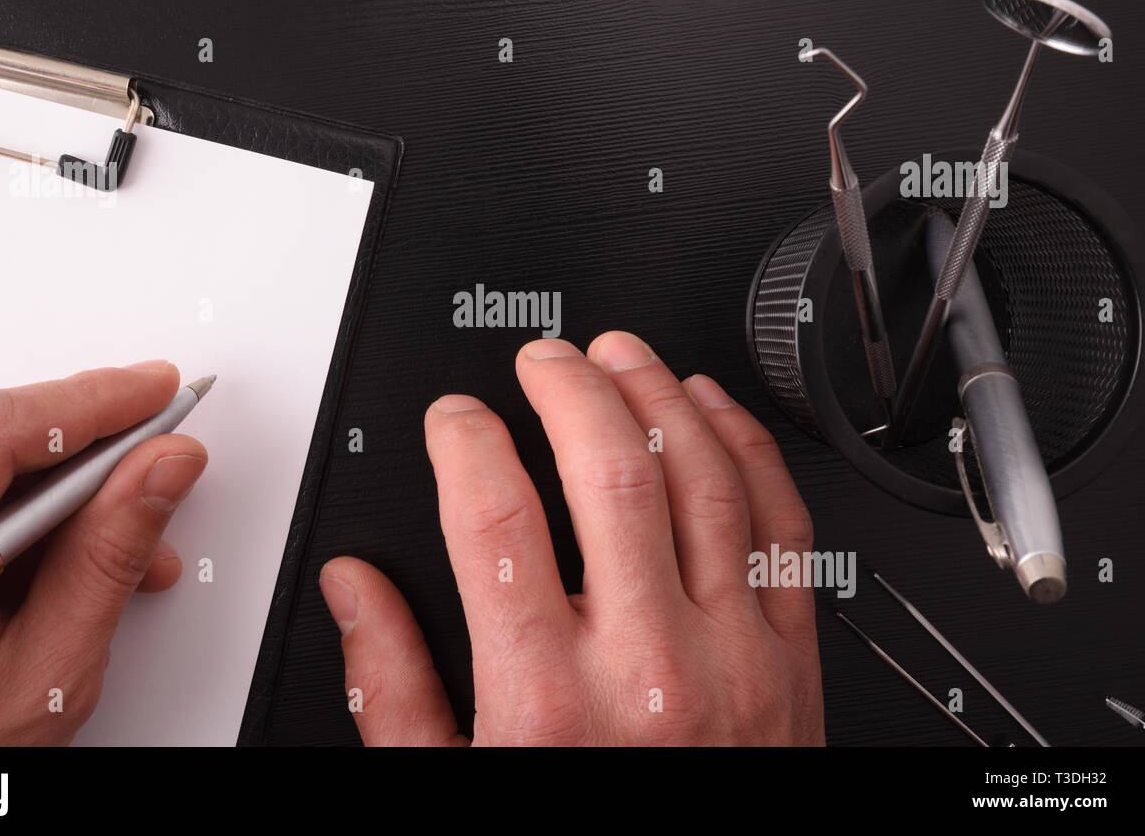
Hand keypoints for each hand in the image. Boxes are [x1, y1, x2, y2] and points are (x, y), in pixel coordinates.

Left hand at [0, 362, 207, 744]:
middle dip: (85, 441)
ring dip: (63, 482)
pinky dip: (26, 504)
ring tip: (129, 524)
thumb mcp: (42, 674)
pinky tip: (77, 540)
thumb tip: (162, 470)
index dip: (83, 404)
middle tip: (158, 446)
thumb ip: (106, 561)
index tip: (155, 394)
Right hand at [320, 331, 822, 744]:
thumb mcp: (453, 783)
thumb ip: (394, 685)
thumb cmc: (578, 835)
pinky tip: (709, 409)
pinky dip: (746, 448)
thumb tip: (354, 590)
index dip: (466, 439)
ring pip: (701, 479)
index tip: (455, 419)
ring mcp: (730, 658)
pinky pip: (780, 525)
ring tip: (621, 356)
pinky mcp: (791, 660)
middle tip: (542, 359)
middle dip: (566, 388)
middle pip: (609, 470)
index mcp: (544, 699)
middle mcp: (644, 667)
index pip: (496, 514)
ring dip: (657, 396)